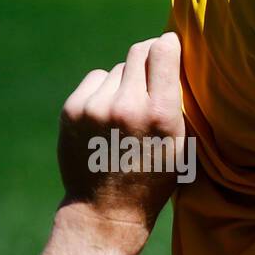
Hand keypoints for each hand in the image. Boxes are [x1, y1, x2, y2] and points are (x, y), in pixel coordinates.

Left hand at [56, 33, 185, 250]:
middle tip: (154, 74)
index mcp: (161, 114)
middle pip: (138, 52)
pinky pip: (95, 80)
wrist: (107, 210)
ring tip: (129, 111)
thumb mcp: (180, 145)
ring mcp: (96, 106)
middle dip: (149, 58)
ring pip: (117, 69)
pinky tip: (109, 116)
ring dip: (126, 81)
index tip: (172, 47)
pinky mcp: (73, 109)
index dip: (169, 44)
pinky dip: (104, 90)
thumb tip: (171, 58)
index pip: (162, 51)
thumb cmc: (154, 179)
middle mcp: (127, 105)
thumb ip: (177, 103)